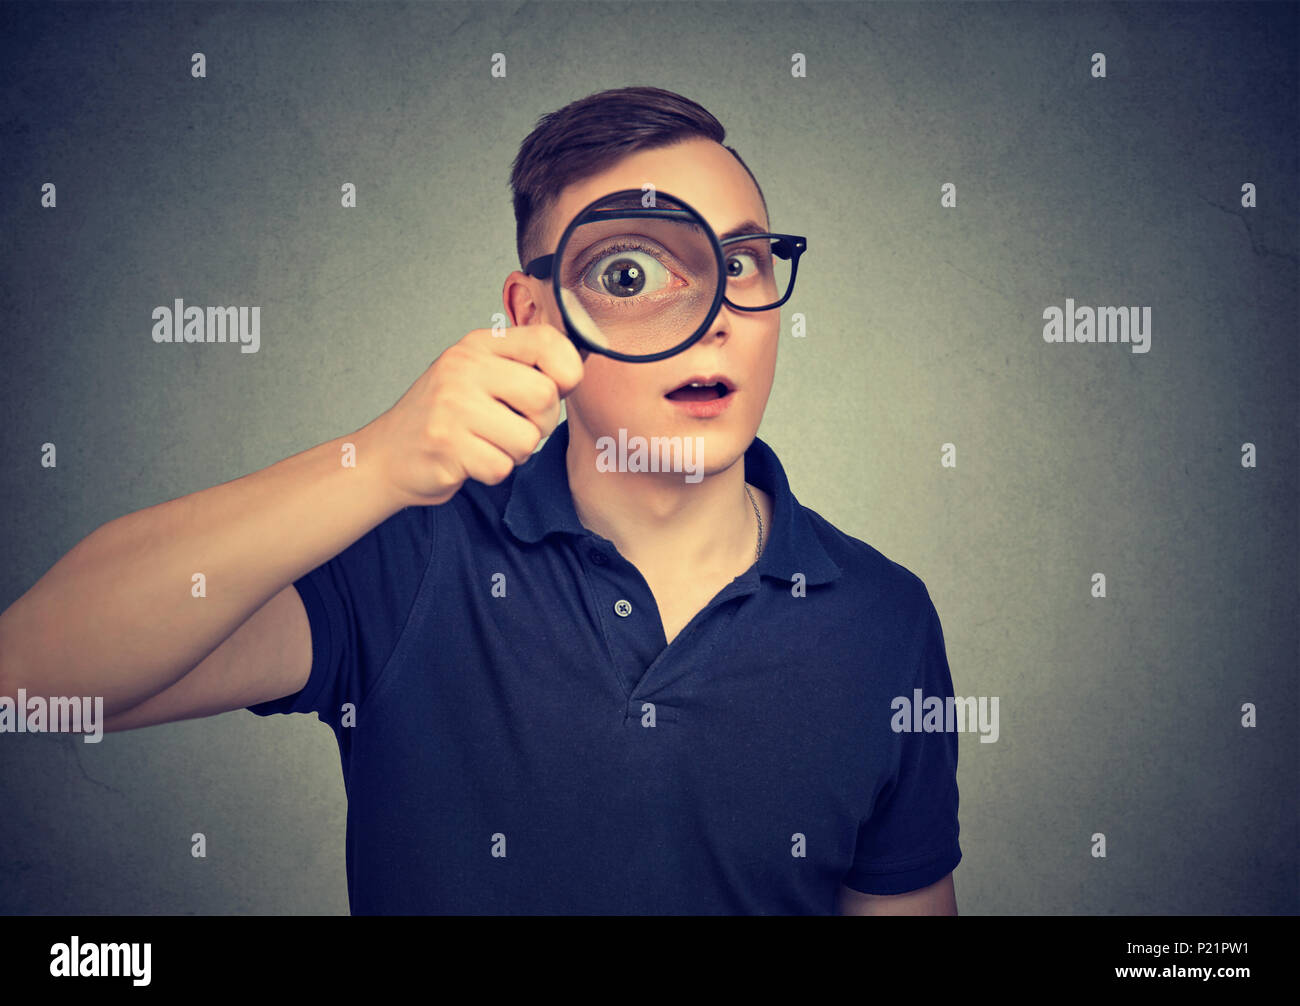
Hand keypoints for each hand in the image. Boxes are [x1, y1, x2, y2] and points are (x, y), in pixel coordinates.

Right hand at [363, 324, 583, 507]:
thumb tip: (579, 368)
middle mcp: (464, 368)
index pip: (547, 340)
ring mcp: (452, 406)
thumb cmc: (445, 418)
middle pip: (545, 396)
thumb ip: (523, 366)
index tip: (559, 388)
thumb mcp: (479, 375)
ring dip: (516, 452)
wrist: (387, 455)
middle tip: (514, 427)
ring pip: (528, 439)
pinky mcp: (446, 445)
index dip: (568, 370)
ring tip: (486, 443)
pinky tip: (470, 460)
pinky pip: (502, 467)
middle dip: (541, 423)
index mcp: (478, 345)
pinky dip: (492, 471)